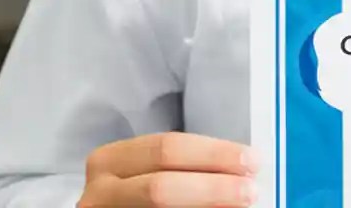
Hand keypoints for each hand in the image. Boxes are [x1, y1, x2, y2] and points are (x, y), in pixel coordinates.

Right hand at [78, 132, 259, 206]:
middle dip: (212, 186)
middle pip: (161, 187)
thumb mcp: (153, 171)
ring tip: (241, 204)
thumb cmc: (139, 192)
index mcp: (110, 160)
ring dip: (208, 204)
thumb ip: (187, 168)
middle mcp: (99, 191)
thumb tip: (241, 171)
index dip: (213, 154)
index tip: (251, 160)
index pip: (166, 148)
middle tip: (250, 189)